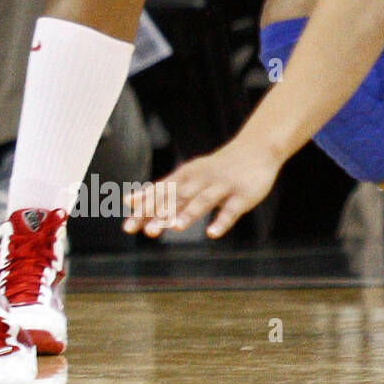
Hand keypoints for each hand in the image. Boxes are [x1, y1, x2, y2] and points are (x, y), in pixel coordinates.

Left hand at [120, 139, 282, 239]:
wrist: (255, 150)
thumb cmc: (213, 169)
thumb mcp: (185, 176)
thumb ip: (160, 191)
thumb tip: (129, 202)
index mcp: (184, 176)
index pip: (159, 194)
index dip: (144, 210)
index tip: (128, 228)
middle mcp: (199, 180)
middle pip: (177, 197)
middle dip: (162, 214)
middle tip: (147, 232)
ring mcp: (221, 186)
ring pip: (202, 201)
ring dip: (188, 214)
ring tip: (174, 228)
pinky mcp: (242, 195)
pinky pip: (231, 210)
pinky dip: (221, 221)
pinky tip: (211, 234)